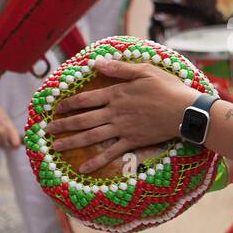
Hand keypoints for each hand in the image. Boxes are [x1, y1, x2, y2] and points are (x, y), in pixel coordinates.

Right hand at [0, 93, 20, 149]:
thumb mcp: (7, 119)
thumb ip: (11, 130)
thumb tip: (17, 139)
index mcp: (9, 127)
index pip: (16, 144)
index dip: (17, 145)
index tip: (17, 144)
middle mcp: (1, 132)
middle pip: (8, 146)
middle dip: (10, 145)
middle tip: (10, 142)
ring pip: (1, 145)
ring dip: (3, 143)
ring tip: (2, 136)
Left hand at [45, 57, 193, 173]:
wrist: (184, 111)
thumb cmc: (167, 88)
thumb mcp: (144, 70)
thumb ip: (119, 68)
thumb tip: (97, 64)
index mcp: (116, 93)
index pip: (85, 99)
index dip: (68, 104)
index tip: (56, 108)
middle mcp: (115, 112)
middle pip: (83, 119)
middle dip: (63, 125)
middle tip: (48, 131)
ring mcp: (122, 128)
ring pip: (92, 136)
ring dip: (72, 142)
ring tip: (57, 147)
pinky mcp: (132, 141)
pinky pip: (110, 153)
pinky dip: (96, 162)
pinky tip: (83, 169)